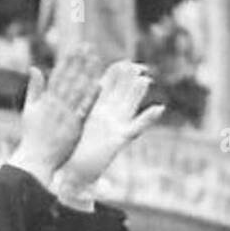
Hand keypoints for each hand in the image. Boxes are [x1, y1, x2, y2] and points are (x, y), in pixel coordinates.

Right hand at [8, 44, 102, 188]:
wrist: (35, 160)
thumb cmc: (32, 137)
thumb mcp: (29, 110)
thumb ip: (34, 88)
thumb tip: (35, 68)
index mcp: (45, 100)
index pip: (58, 75)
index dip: (68, 60)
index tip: (76, 47)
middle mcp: (56, 105)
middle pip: (69, 79)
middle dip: (79, 62)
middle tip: (88, 46)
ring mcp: (65, 116)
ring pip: (78, 91)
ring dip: (87, 73)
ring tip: (96, 58)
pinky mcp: (74, 128)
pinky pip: (84, 110)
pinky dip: (90, 97)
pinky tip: (99, 84)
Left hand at [59, 61, 166, 192]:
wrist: (74, 171)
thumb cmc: (71, 147)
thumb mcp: (72, 119)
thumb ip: (74, 100)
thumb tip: (69, 80)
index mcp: (97, 106)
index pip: (109, 82)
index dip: (117, 70)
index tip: (122, 59)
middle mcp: (109, 114)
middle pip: (123, 90)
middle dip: (131, 77)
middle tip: (139, 65)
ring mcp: (116, 126)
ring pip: (130, 105)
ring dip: (138, 93)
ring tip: (146, 79)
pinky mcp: (120, 140)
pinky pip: (136, 127)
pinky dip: (149, 119)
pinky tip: (160, 108)